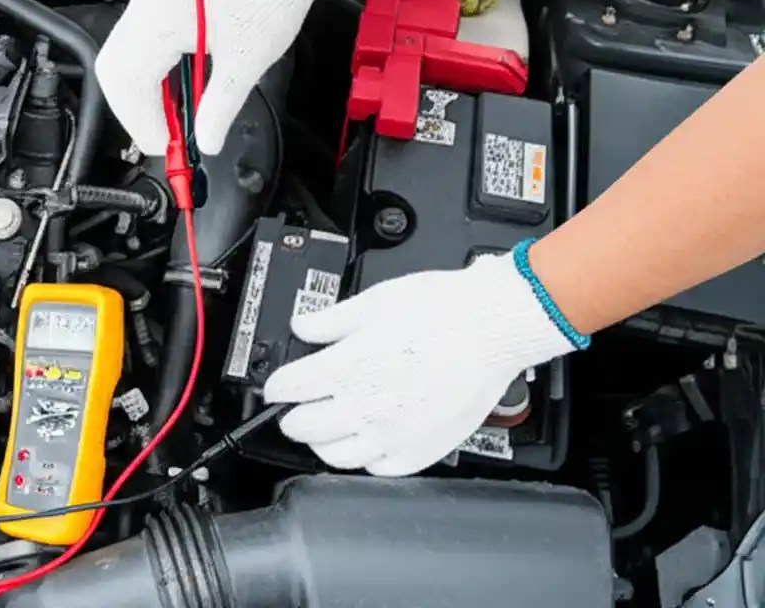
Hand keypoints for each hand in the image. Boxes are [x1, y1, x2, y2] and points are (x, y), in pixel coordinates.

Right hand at [95, 0, 358, 154]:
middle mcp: (146, 1)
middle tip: (163, 136)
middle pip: (115, 70)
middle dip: (134, 109)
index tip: (164, 147)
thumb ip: (219, 108)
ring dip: (140, 90)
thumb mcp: (246, 63)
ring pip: (122, 53)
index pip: (129, 83)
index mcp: (160, 18)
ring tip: (171, 114)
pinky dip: (148, 67)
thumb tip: (207, 140)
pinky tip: (173, 85)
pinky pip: (137, 36)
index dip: (142, 122)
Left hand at [263, 252, 575, 475]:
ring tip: (324, 429)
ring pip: (334, 455)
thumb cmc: (444, 311)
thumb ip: (330, 320)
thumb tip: (303, 326)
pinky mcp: (420, 451)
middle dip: (292, 417)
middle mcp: (363, 407)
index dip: (276, 387)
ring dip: (321, 443)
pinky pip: (378, 468)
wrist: (494, 328)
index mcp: (344, 368)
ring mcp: (391, 435)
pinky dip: (365, 460)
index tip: (278, 387)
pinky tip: (367, 443)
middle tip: (295, 409)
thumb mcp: (374, 301)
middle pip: (302, 427)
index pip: (287, 389)